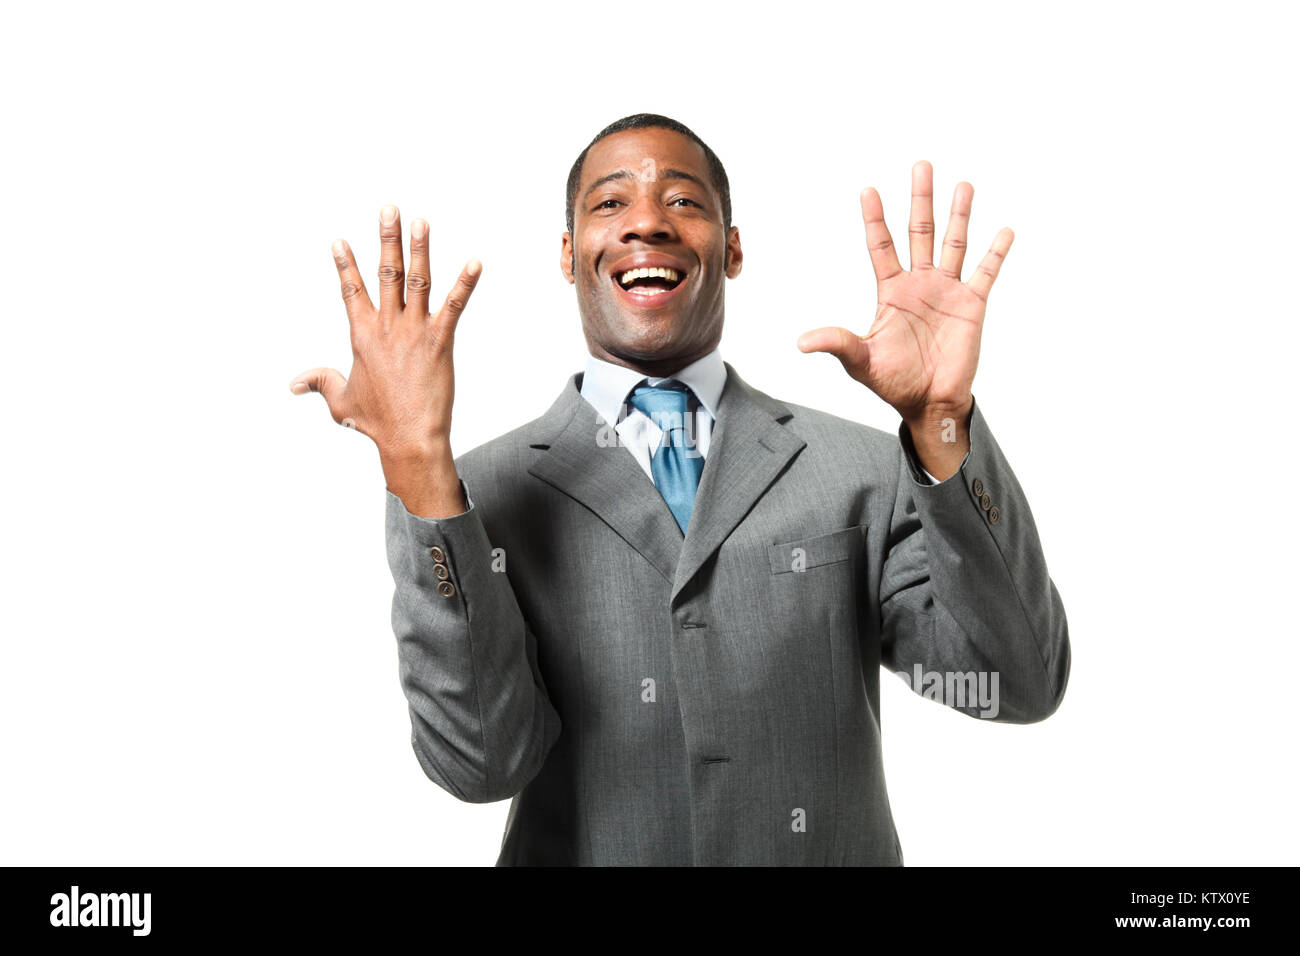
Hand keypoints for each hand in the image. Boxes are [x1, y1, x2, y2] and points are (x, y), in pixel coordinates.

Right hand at [291, 205, 480, 462]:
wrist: (408, 439)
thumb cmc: (376, 423)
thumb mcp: (340, 401)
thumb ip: (320, 383)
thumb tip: (294, 383)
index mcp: (362, 336)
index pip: (350, 290)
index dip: (344, 264)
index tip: (339, 240)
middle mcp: (387, 327)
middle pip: (386, 273)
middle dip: (386, 238)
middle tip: (389, 209)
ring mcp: (414, 332)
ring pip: (417, 280)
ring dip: (420, 249)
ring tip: (421, 221)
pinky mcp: (440, 342)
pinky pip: (455, 305)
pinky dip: (466, 283)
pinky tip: (476, 263)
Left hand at [797, 161, 1012, 426]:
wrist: (929, 403)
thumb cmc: (894, 383)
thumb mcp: (860, 362)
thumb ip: (837, 344)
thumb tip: (802, 342)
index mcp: (892, 291)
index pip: (881, 246)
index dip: (875, 219)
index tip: (868, 190)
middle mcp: (919, 283)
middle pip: (920, 232)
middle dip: (920, 199)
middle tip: (921, 165)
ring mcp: (947, 291)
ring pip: (953, 243)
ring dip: (959, 214)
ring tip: (963, 185)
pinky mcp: (972, 305)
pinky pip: (986, 273)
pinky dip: (995, 252)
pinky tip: (1005, 230)